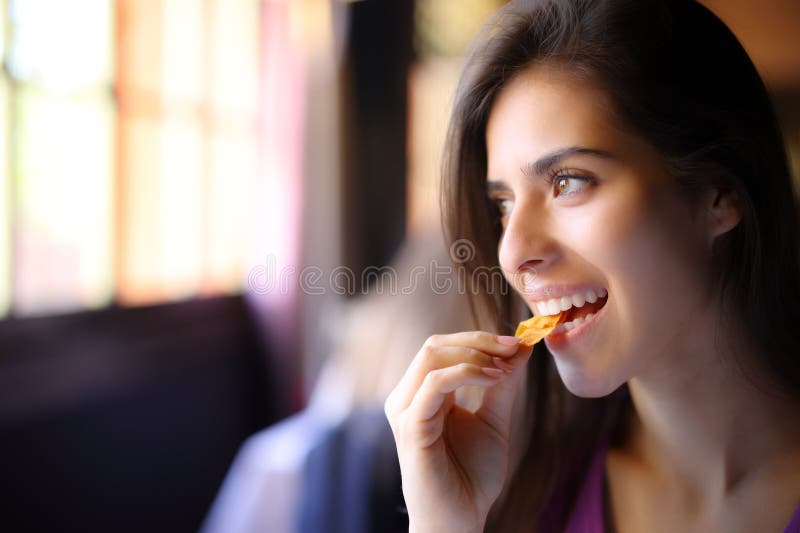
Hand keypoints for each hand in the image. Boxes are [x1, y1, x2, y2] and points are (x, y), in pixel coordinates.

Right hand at [384, 332, 531, 532]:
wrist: (461, 519)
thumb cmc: (471, 476)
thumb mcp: (494, 420)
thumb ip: (502, 385)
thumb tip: (520, 348)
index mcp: (423, 393)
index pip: (443, 347)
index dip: (480, 339)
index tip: (518, 343)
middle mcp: (408, 397)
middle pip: (435, 344)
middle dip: (478, 340)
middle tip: (514, 348)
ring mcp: (406, 410)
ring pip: (432, 355)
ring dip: (475, 354)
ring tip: (506, 367)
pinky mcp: (412, 426)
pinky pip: (435, 383)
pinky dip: (468, 373)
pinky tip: (494, 379)